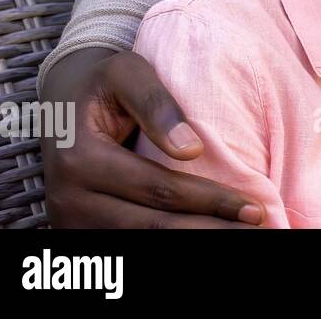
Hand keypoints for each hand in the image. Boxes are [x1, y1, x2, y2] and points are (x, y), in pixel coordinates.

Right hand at [39, 48, 265, 227]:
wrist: (63, 103)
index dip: (209, 200)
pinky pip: (128, 245)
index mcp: (80, 160)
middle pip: (152, 226)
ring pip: (141, 242)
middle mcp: (69, 200)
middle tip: (257, 229)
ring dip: (194, 242)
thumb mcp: (128, 73)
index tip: (253, 207)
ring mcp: (70, 222)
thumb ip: (157, 104)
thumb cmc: (105, 82)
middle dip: (211, 230)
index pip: (159, 189)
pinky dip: (168, 242)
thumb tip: (191, 150)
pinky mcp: (78, 232)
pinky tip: (205, 234)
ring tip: (240, 236)